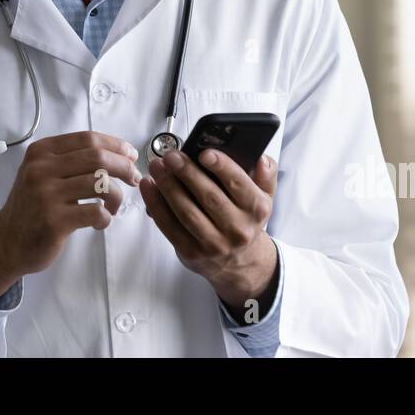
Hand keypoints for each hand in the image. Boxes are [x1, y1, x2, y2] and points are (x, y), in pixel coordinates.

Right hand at [0, 131, 141, 299]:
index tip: (131, 155)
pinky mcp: (54, 221)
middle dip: (124, 167)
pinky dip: (106, 217)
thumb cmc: (31, 207)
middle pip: (97, 158)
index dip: (115, 145)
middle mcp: (41, 169)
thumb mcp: (41, 173)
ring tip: (113, 205)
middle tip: (133, 178)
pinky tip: (100, 221)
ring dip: (116, 195)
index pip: (88, 139)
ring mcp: (46, 194)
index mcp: (41, 152)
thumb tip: (118, 154)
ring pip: (100, 184)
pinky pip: (95, 212)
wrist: (7, 242)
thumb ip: (70, 160)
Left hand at [139, 150, 278, 316]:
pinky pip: (170, 226)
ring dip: (168, 187)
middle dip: (187, 173)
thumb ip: (265, 175)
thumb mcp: (263, 197)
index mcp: (256, 209)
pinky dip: (156, 205)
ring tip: (157, 167)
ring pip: (187, 211)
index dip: (221, 166)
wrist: (239, 261)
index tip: (204, 152)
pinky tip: (149, 187)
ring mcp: (214, 243)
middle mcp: (237, 229)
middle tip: (171, 156)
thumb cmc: (245, 220)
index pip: (238, 184)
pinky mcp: (191, 252)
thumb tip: (261, 160)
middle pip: (208, 196)